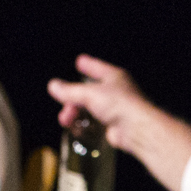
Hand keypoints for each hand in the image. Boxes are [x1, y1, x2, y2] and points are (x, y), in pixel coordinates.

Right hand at [46, 55, 190, 190]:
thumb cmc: (119, 104)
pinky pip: (95, 124)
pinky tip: (77, 129)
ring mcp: (116, 109)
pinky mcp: (114, 126)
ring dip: (75, 114)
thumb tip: (53, 86)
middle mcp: (116, 91)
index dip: (87, 64)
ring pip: (90, 109)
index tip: (79, 61)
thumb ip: (69, 91)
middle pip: (88, 92)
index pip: (97, 67)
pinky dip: (84, 126)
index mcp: (114, 77)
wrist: (137, 129)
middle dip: (72, 100)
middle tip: (64, 109)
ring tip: (66, 121)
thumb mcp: (89, 94)